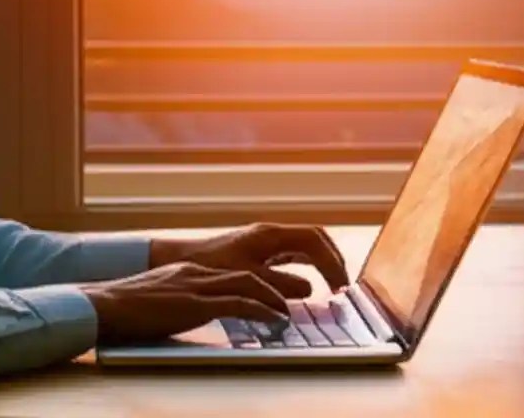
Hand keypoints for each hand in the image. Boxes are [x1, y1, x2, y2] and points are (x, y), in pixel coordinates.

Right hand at [80, 261, 289, 344]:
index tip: (275, 292)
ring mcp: (195, 287)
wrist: (102, 305)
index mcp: (190, 271)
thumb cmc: (126, 308)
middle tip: (294, 298)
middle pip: (248, 273)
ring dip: (273, 298)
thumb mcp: (162, 298)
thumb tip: (197, 310)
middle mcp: (197, 273)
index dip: (259, 281)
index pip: (233, 271)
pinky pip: (236, 304)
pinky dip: (260, 310)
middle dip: (275, 285)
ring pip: (248, 284)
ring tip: (287, 312)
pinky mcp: (192, 305)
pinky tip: (274, 319)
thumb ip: (183, 299)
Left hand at [148, 223, 350, 298]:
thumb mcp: (247, 278)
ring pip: (305, 245)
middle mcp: (271, 233)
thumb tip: (310, 289)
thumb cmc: (210, 267)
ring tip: (332, 285)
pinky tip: (308, 283)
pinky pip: (293, 253)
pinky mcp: (259, 250)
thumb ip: (279, 285)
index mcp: (271, 234)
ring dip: (321, 262)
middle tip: (342, 284)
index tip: (339, 284)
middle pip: (315, 238)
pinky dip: (306, 265)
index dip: (331, 261)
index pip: (314, 240)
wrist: (181, 261)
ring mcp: (266, 240)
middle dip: (332, 259)